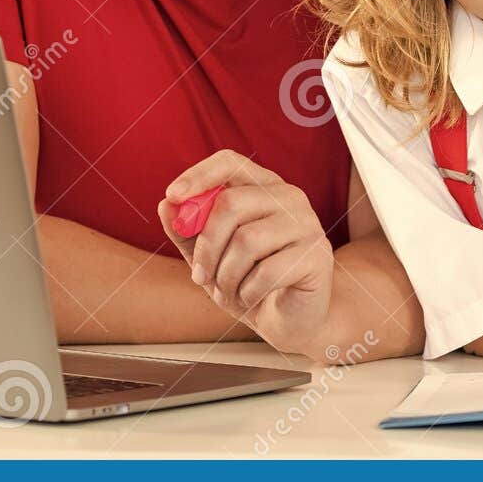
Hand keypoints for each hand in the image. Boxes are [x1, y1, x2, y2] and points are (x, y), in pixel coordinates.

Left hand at [158, 150, 333, 353]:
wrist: (290, 319)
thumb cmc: (249, 281)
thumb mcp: (210, 257)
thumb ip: (188, 232)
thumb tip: (166, 206)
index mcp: (263, 187)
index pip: (230, 162)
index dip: (199, 175)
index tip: (173, 196)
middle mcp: (289, 197)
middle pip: (231, 204)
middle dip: (206, 247)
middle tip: (199, 276)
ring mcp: (307, 224)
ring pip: (246, 240)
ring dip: (226, 276)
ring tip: (228, 291)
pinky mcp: (317, 255)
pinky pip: (267, 272)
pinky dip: (247, 292)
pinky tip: (250, 298)